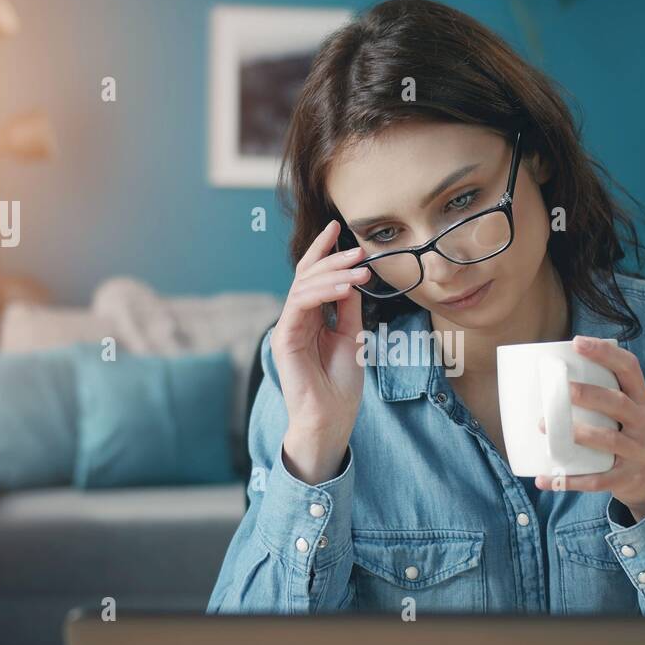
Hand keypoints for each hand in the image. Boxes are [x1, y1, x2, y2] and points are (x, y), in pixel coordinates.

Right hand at [272, 220, 370, 483]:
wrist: (331, 417)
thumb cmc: (340, 383)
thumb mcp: (352, 336)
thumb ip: (348, 308)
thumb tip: (352, 277)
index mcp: (310, 317)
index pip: (313, 276)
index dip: (323, 250)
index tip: (337, 227)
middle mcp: (296, 318)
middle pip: (307, 275)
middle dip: (333, 258)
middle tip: (359, 250)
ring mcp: (288, 327)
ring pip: (304, 286)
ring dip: (333, 274)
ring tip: (360, 270)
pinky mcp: (284, 338)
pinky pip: (300, 305)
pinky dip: (322, 292)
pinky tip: (344, 288)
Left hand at [533, 335, 644, 519]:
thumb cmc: (632, 433)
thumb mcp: (632, 409)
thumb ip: (608, 392)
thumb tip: (555, 374)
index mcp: (642, 399)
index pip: (629, 368)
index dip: (605, 353)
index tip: (577, 342)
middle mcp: (644, 422)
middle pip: (618, 404)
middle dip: (589, 394)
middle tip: (562, 389)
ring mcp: (637, 451)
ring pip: (609, 441)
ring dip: (579, 434)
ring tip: (547, 429)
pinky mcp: (625, 477)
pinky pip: (596, 480)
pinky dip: (569, 481)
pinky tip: (544, 479)